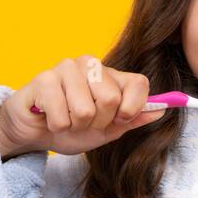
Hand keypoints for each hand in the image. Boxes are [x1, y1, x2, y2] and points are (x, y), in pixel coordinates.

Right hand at [0, 55, 165, 158]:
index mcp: (110, 75)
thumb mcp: (108, 130)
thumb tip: (162, 111)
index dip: (132, 108)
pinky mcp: (43, 78)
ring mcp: (66, 68)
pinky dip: (57, 126)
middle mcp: (90, 65)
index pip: (139, 83)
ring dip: (75, 126)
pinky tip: (49, 117)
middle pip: (111, 99)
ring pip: (85, 110)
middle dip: (98, 122)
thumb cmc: (71, 127)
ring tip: (65, 119)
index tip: (120, 119)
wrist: (35, 132)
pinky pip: (61, 116)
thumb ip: (132, 119)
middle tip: (83, 121)